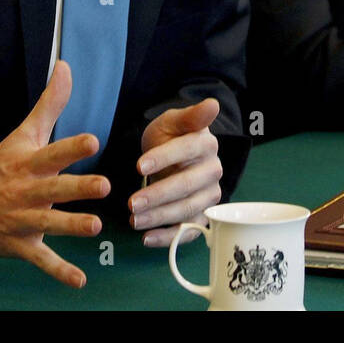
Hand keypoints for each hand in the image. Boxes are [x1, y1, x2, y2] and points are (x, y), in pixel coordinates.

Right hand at [0, 60, 110, 287]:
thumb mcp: (24, 133)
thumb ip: (50, 103)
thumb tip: (66, 66)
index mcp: (28, 163)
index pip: (52, 152)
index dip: (71, 146)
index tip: (93, 140)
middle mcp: (26, 191)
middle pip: (54, 189)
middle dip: (77, 188)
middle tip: (103, 186)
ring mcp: (22, 220)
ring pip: (49, 225)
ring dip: (71, 227)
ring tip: (95, 228)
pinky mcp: (19, 245)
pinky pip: (41, 260)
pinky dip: (59, 272)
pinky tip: (80, 281)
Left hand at [129, 98, 223, 247]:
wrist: (171, 155)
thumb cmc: (170, 137)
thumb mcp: (172, 121)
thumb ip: (190, 115)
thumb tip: (213, 104)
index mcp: (206, 144)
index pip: (186, 150)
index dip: (163, 158)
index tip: (138, 166)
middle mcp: (212, 171)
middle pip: (186, 185)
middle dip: (157, 195)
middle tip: (131, 203)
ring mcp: (209, 195)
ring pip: (186, 209)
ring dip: (159, 217)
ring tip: (133, 220)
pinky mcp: (202, 216)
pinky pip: (188, 231)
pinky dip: (168, 238)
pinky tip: (146, 238)